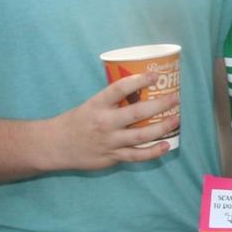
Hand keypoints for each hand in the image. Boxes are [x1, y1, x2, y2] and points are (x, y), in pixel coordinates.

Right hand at [37, 71, 179, 172]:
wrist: (55, 146)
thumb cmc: (75, 122)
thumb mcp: (90, 105)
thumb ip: (111, 101)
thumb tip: (138, 91)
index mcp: (98, 104)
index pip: (120, 88)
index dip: (139, 80)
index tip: (155, 75)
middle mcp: (105, 122)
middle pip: (137, 112)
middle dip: (160, 105)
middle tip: (176, 98)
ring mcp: (110, 141)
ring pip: (141, 135)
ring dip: (162, 128)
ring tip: (176, 120)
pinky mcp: (112, 157)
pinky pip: (136, 155)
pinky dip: (153, 152)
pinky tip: (166, 146)